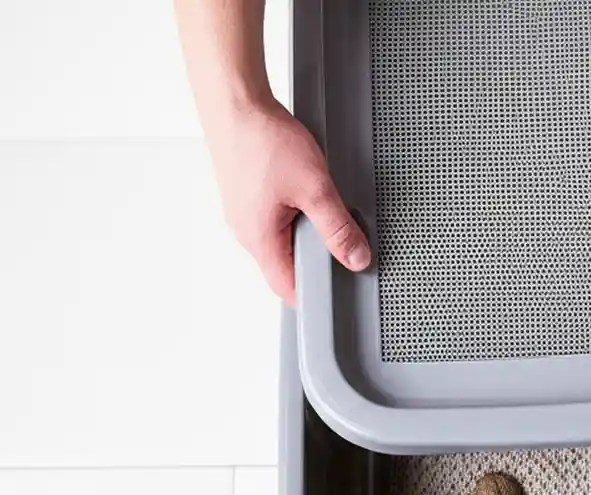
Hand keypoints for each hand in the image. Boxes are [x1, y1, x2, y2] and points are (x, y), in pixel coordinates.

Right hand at [206, 100, 369, 303]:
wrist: (234, 103)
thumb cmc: (263, 140)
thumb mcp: (315, 187)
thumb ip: (337, 227)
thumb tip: (356, 257)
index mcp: (259, 240)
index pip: (287, 288)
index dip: (315, 294)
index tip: (339, 287)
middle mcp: (246, 232)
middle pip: (286, 265)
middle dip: (316, 257)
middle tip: (339, 236)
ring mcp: (243, 213)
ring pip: (281, 239)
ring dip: (305, 230)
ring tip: (318, 203)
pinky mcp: (246, 195)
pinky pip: (274, 217)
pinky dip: (293, 211)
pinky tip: (303, 189)